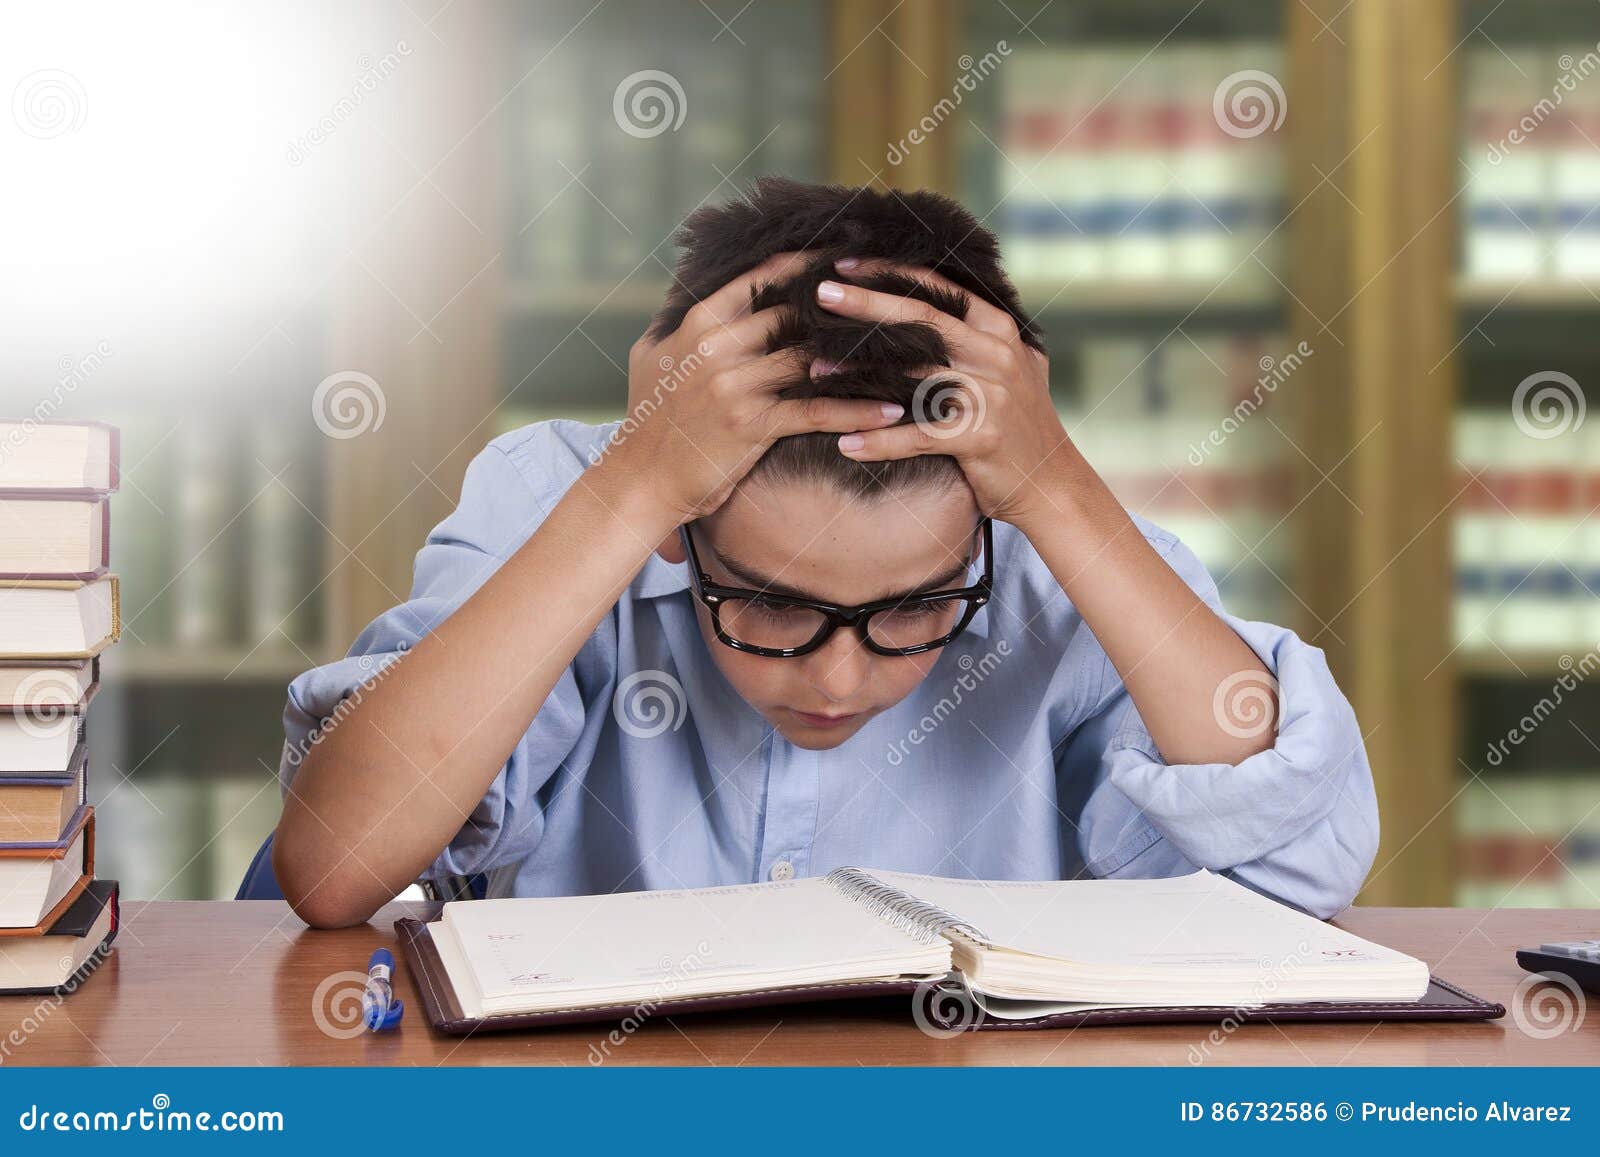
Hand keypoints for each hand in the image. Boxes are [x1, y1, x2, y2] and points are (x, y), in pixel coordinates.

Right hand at [609, 252, 905, 521]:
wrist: (638, 480)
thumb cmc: (648, 422)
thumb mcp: (651, 356)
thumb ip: (679, 321)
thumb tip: (694, 286)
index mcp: (699, 321)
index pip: (765, 277)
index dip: (812, 263)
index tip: (853, 255)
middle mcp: (717, 345)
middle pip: (798, 312)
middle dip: (850, 307)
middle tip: (897, 300)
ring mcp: (734, 384)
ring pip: (814, 358)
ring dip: (865, 357)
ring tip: (909, 353)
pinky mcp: (750, 424)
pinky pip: (816, 411)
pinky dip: (857, 411)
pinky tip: (891, 411)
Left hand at [814, 258, 1077, 525]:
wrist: (1053, 484)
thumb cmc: (1019, 425)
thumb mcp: (1012, 367)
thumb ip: (978, 334)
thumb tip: (940, 295)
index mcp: (998, 331)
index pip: (939, 288)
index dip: (891, 273)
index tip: (845, 263)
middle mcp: (995, 354)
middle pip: (921, 319)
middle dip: (867, 303)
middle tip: (820, 293)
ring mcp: (990, 394)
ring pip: (912, 374)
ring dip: (858, 373)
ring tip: (814, 369)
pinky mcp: (980, 437)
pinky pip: (917, 436)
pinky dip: (880, 441)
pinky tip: (845, 443)